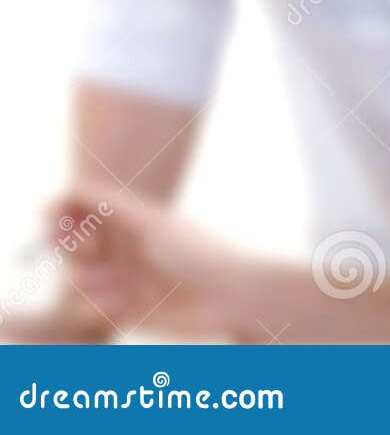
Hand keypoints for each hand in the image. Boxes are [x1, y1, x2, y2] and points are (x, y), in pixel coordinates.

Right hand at [51, 187, 254, 340]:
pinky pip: (86, 309)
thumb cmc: (198, 253)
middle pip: (70, 245)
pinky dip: (98, 307)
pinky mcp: (123, 311)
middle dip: (71, 248)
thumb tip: (70, 187)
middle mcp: (122, 248)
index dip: (60, 212)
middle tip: (91, 251)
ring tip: (118, 287)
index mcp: (130, 220)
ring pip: (74, 280)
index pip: (80, 210)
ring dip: (88, 283)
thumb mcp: (153, 223)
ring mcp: (121, 279)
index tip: (52, 216)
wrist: (228, 297)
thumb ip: (112, 205)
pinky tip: (125, 306)